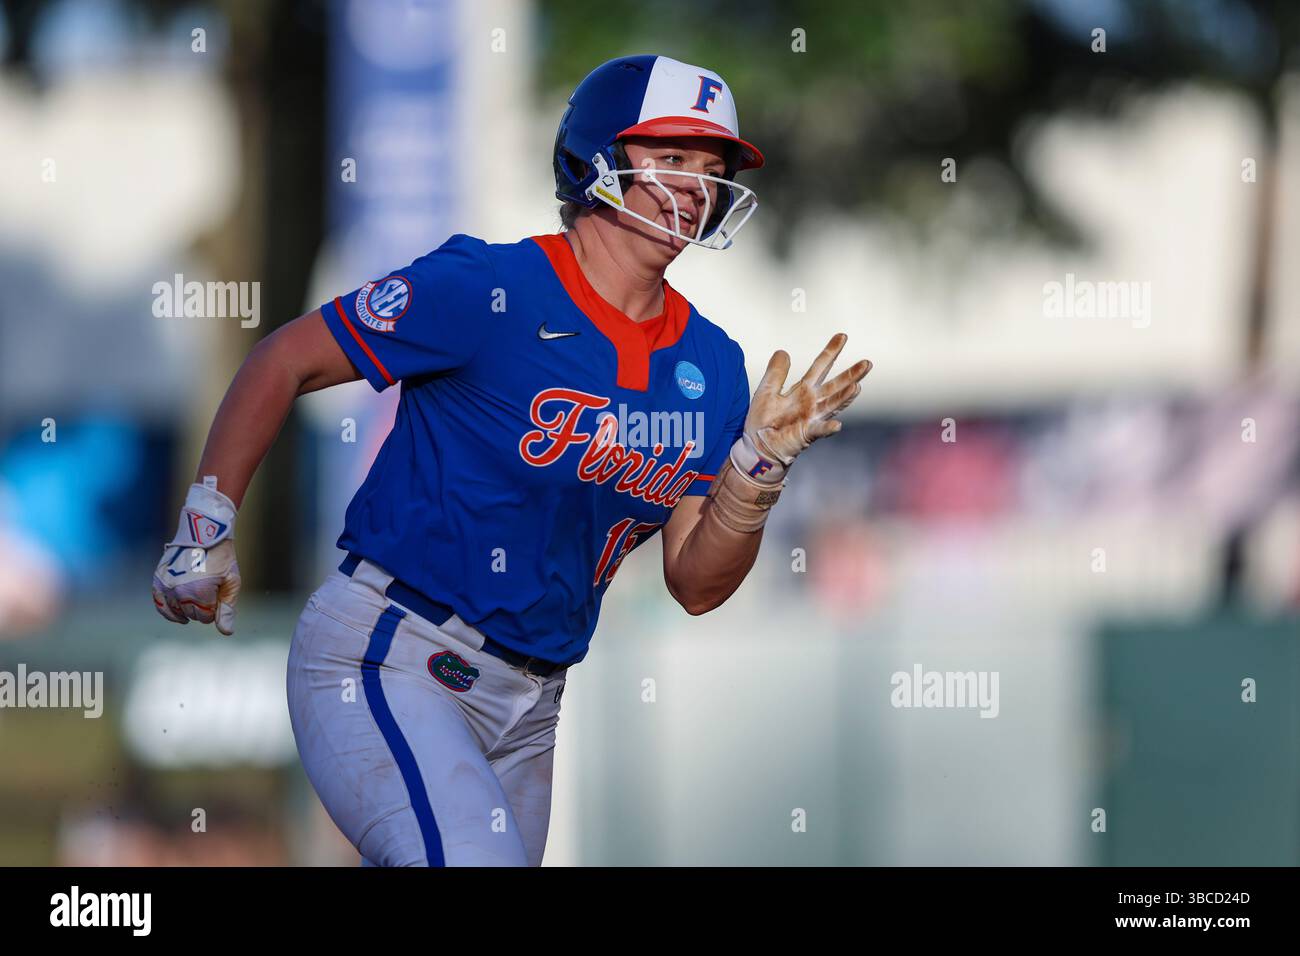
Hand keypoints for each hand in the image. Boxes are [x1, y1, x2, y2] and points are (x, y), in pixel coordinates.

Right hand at [151, 483, 240, 634]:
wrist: (204, 532)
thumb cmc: (222, 557)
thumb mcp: (232, 582)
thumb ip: (227, 608)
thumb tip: (226, 632)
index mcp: (199, 593)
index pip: (206, 617)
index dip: (215, 609)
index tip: (219, 594)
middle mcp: (179, 591)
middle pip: (191, 614)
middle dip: (202, 607)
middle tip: (209, 589)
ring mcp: (166, 585)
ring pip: (176, 611)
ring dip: (187, 608)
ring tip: (196, 596)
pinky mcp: (158, 579)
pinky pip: (159, 604)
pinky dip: (167, 611)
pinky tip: (179, 614)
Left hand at [745, 333, 871, 469]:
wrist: (757, 446)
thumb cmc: (763, 421)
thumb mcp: (766, 390)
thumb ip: (776, 373)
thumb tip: (783, 351)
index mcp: (803, 391)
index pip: (820, 367)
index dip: (831, 352)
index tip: (842, 336)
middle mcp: (812, 403)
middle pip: (835, 385)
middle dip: (851, 375)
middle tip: (867, 363)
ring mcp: (811, 419)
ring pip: (832, 405)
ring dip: (845, 397)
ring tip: (857, 386)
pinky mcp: (805, 434)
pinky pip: (818, 430)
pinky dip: (827, 428)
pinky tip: (836, 424)